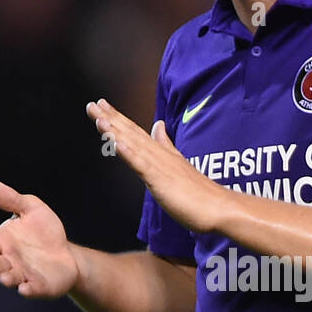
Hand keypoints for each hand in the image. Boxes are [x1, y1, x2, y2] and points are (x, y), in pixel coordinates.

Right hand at [0, 181, 79, 297]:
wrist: (66, 252)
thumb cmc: (44, 231)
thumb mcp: (31, 209)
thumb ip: (11, 199)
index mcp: (1, 242)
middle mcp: (9, 261)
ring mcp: (23, 275)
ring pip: (11, 278)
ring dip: (7, 279)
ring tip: (6, 278)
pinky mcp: (39, 286)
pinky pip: (32, 289)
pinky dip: (27, 290)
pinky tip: (25, 290)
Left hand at [87, 99, 224, 233]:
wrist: (219, 207)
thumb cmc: (199, 193)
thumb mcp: (178, 164)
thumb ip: (166, 145)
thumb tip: (158, 126)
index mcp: (162, 154)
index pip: (136, 133)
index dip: (118, 119)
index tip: (102, 106)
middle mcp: (159, 155)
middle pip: (131, 133)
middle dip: (110, 118)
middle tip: (93, 104)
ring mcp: (159, 166)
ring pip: (133, 145)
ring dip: (115, 130)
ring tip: (98, 117)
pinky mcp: (161, 179)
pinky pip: (141, 165)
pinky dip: (128, 153)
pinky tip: (116, 143)